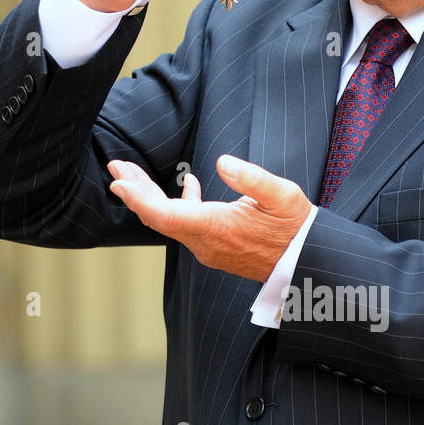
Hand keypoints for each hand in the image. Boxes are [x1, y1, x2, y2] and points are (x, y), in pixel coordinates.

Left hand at [107, 156, 312, 281]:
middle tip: (116, 166)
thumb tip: (223, 162)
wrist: (307, 262)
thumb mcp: (283, 196)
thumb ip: (252, 178)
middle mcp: (205, 243)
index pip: (165, 215)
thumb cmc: (297, 228)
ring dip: (151, 196)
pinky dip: (177, 204)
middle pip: (159, 216)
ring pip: (170, 221)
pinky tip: (185, 186)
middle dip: (135, 190)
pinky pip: (186, 225)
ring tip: (133, 172)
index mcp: (216, 228)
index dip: (138, 198)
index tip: (118, 182)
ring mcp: (208, 248)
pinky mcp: (215, 247)